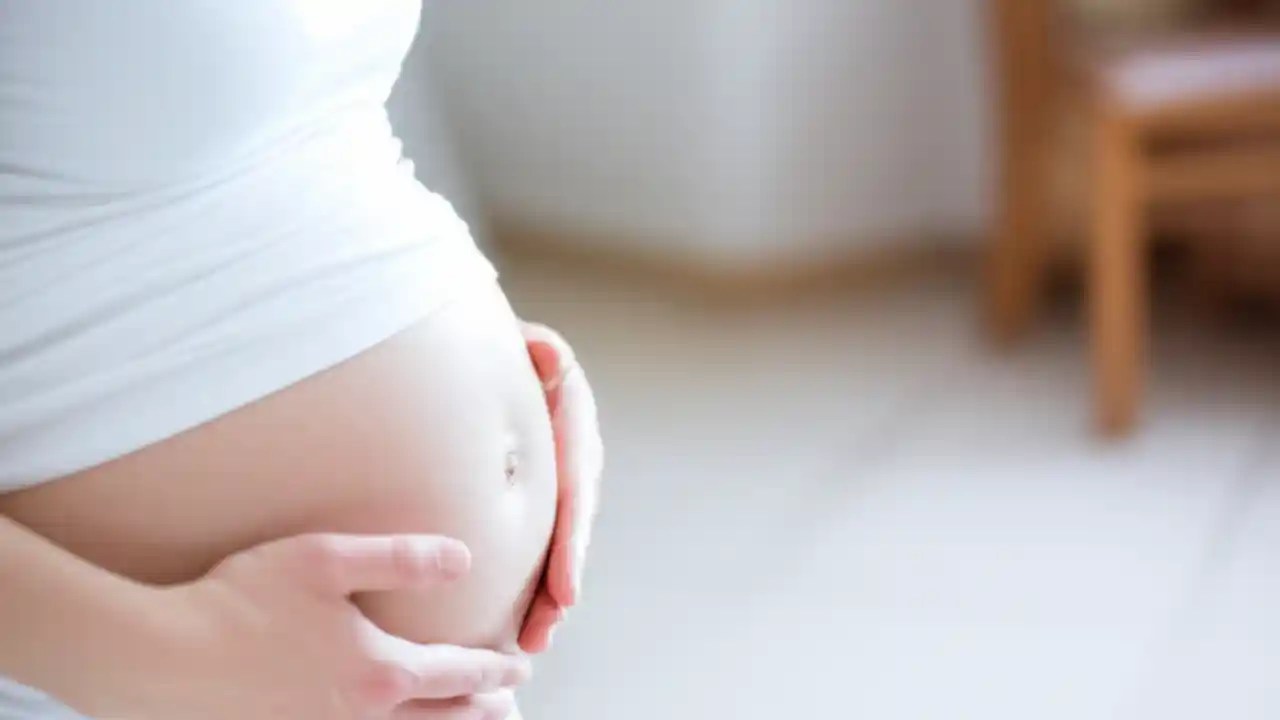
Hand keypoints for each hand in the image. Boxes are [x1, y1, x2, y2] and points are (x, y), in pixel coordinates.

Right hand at [146, 534, 529, 719]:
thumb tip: (464, 558)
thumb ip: (402, 558)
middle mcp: (362, 717)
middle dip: (480, 711)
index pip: (458, 674)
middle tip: (508, 706)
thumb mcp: (327, 560)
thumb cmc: (242, 599)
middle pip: (441, 719)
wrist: (162, 659)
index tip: (518, 669)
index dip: (493, 670)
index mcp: (380, 673)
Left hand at [518, 322, 603, 652]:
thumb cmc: (490, 339)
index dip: (572, 543)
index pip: (577, 487)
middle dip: (560, 584)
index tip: (566, 591)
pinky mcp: (532, 486)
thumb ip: (537, 351)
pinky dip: (529, 578)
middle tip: (544, 632)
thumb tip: (549, 358)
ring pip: (557, 539)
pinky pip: (536, 535)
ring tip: (531, 641)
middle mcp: (573, 450)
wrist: (471, 342)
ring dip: (547, 595)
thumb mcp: (515, 337)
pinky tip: (514, 619)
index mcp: (574, 416)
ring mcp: (555, 471)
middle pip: (572, 527)